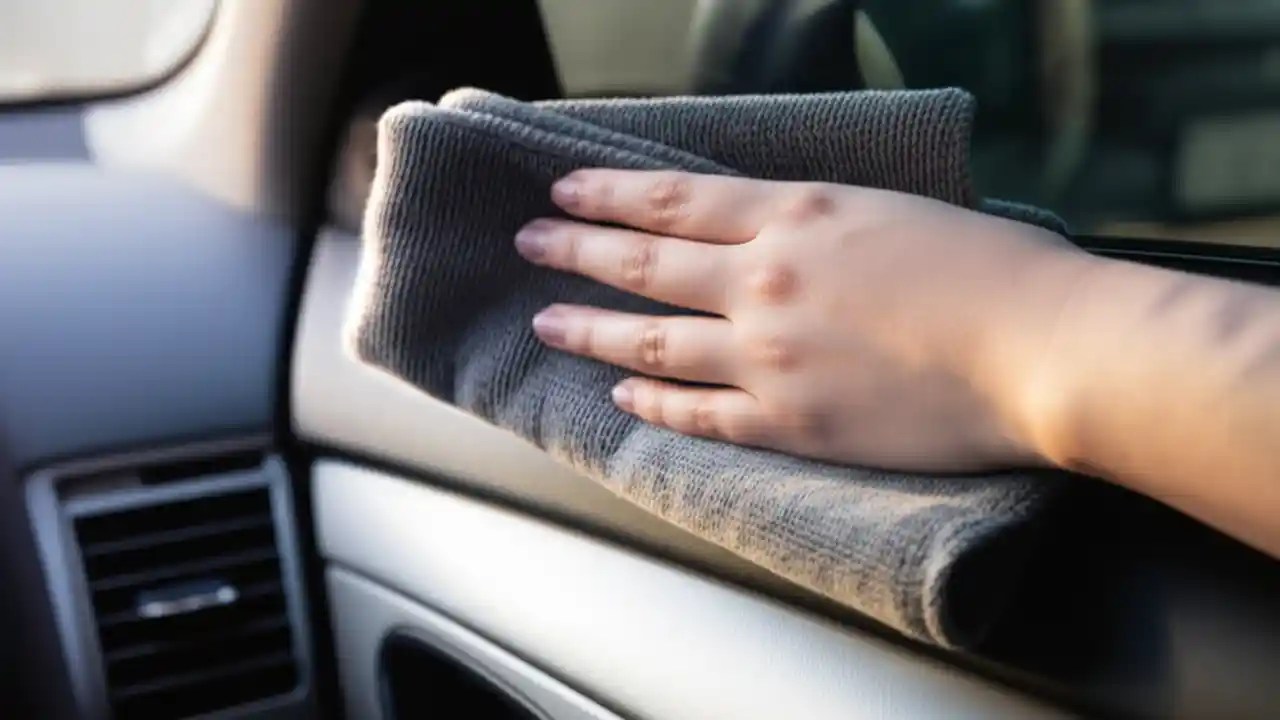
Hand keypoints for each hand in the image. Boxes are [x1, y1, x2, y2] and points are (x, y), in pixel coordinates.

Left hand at [515, 170, 1099, 471]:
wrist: (1042, 349)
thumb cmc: (997, 270)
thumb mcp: (894, 211)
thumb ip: (820, 222)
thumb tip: (778, 228)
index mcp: (796, 214)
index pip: (672, 199)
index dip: (607, 196)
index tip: (563, 193)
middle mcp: (764, 278)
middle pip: (643, 263)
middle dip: (576, 251)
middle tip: (530, 244)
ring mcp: (769, 355)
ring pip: (652, 339)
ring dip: (590, 328)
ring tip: (546, 322)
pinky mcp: (788, 421)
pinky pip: (698, 412)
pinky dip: (652, 401)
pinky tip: (622, 393)